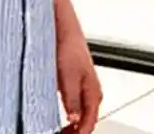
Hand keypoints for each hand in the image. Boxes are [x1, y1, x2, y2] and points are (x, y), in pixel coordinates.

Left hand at [55, 18, 100, 132]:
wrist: (63, 29)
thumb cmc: (68, 47)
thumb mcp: (68, 77)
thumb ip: (72, 100)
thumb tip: (74, 120)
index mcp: (93, 91)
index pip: (90, 122)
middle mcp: (91, 91)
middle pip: (87, 120)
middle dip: (77, 131)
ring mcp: (84, 87)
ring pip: (82, 114)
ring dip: (73, 124)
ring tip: (62, 130)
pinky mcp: (75, 82)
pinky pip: (76, 106)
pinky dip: (70, 115)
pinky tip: (60, 116)